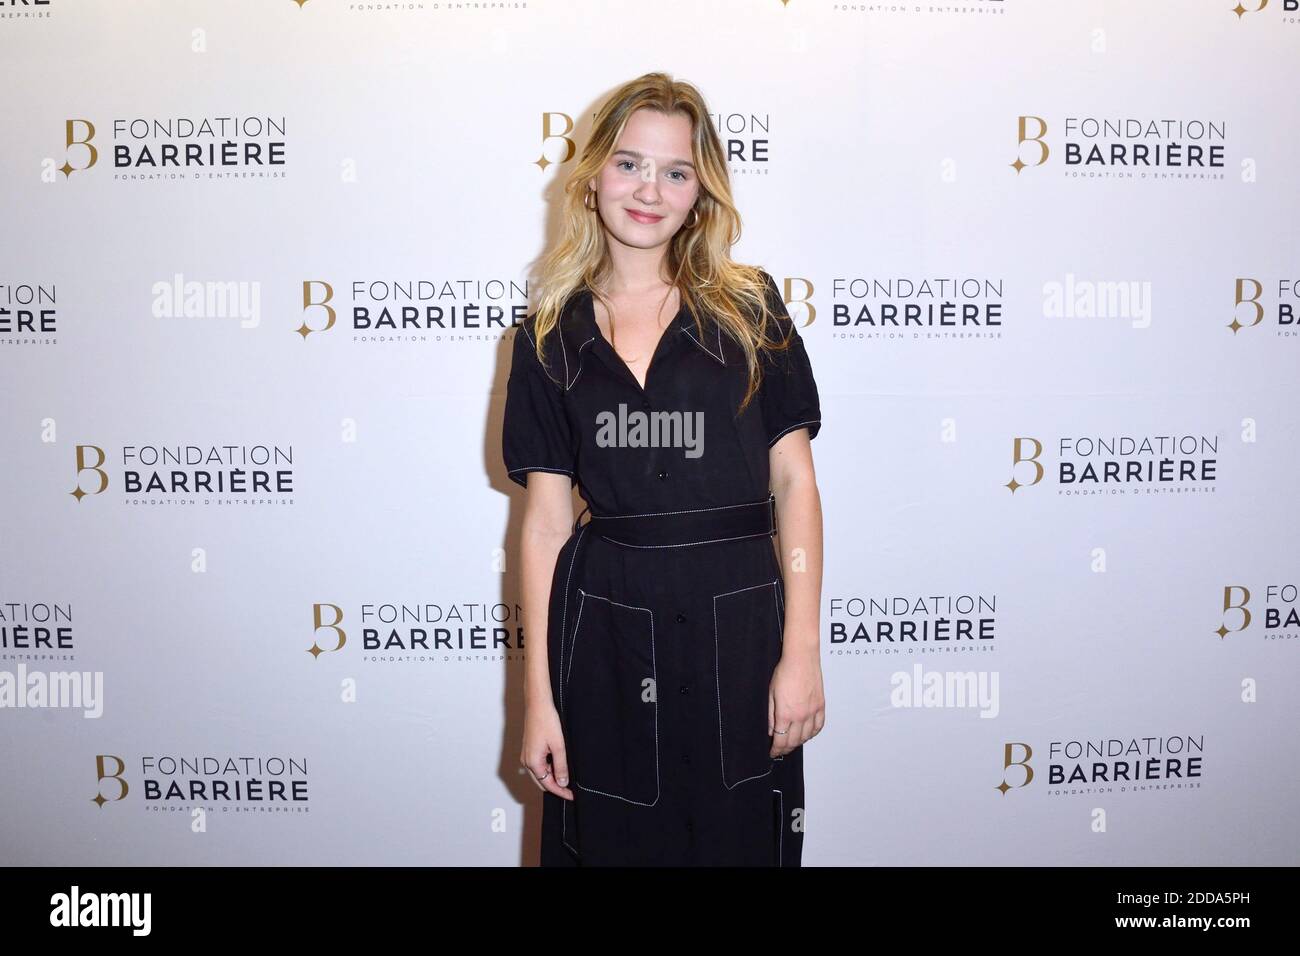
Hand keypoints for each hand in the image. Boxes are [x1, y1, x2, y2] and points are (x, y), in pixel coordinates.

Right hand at [521, 699, 573, 800]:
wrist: (538, 704)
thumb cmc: (547, 721)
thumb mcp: (559, 746)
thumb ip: (561, 766)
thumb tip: (563, 783)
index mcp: (533, 762)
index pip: (548, 785)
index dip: (561, 792)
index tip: (572, 796)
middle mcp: (526, 761)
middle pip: (542, 782)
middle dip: (556, 786)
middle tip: (571, 790)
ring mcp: (527, 755)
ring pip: (540, 774)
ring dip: (552, 777)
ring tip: (568, 777)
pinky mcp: (529, 749)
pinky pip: (539, 765)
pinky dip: (548, 768)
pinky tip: (559, 764)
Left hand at [768, 642, 824, 757]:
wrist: (801, 659)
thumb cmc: (785, 672)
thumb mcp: (771, 694)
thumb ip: (771, 715)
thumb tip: (771, 731)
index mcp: (785, 714)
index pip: (780, 740)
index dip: (776, 750)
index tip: (773, 752)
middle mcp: (800, 716)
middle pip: (793, 741)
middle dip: (785, 749)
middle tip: (780, 750)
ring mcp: (812, 712)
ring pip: (806, 736)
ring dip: (798, 742)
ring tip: (791, 743)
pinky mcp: (821, 706)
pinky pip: (818, 726)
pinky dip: (812, 734)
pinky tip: (807, 734)